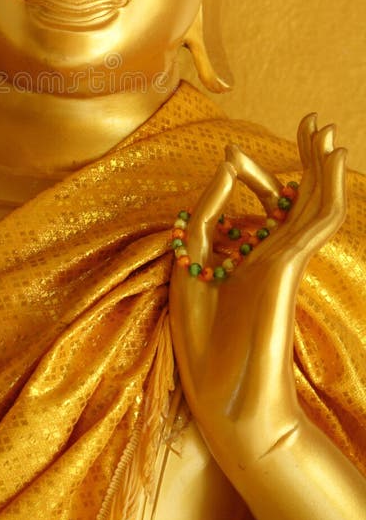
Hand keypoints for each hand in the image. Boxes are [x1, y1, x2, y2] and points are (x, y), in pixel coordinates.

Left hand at [169, 115, 345, 466]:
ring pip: (311, 203)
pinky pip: (315, 221)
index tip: (232, 155)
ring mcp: (284, 260)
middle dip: (304, 159)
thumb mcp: (189, 263)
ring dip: (321, 166)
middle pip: (294, 197)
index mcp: (248, 257)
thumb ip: (207, 214)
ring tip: (325, 129)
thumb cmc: (202, 342)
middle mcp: (271, 254)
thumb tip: (224, 164)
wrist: (222, 397)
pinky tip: (332, 162)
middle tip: (311, 122)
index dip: (247, 175)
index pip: (260, 205)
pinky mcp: (288, 266)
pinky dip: (327, 191)